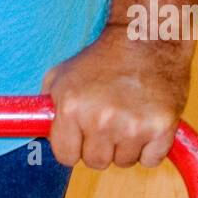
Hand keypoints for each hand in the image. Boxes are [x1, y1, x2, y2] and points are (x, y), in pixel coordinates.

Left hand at [42, 25, 191, 169]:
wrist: (147, 35)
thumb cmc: (103, 58)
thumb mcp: (61, 75)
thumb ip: (46, 109)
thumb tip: (35, 134)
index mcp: (72, 107)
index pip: (66, 157)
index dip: (75, 146)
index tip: (84, 132)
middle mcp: (101, 119)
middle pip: (95, 162)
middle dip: (101, 146)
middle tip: (111, 119)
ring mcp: (132, 125)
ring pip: (123, 162)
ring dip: (126, 146)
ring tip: (130, 114)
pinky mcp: (161, 127)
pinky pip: (150, 159)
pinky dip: (151, 147)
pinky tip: (147, 121)